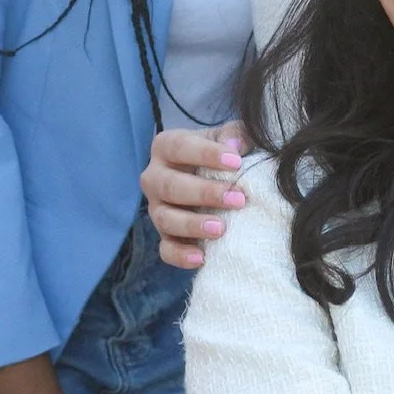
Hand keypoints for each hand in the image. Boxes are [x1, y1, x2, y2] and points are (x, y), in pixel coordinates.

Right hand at [141, 122, 246, 268]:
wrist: (210, 177)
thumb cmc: (218, 153)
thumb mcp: (227, 137)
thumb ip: (234, 135)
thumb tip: (236, 146)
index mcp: (166, 147)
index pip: (181, 147)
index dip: (207, 154)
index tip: (237, 162)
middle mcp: (154, 177)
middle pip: (170, 186)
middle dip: (204, 193)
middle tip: (238, 199)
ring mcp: (157, 208)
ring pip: (165, 218)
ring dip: (193, 224)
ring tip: (221, 228)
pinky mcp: (164, 235)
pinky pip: (165, 249)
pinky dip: (180, 255)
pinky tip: (201, 258)